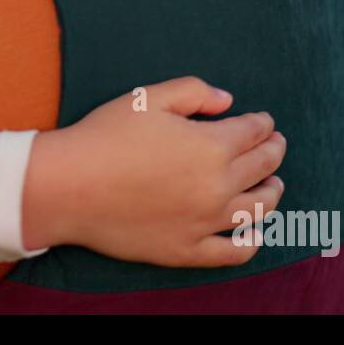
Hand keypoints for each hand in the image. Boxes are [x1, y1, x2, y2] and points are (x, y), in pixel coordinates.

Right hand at [24, 76, 285, 267]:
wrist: (68, 186)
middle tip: (275, 145)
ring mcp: (205, 223)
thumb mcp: (148, 97)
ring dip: (272, 192)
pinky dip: (252, 241)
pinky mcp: (187, 250)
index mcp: (212, 146)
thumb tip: (228, 101)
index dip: (262, 124)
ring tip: (273, 185)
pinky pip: (234, 252)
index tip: (263, 121)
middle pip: (262, 168)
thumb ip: (194, 92)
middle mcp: (217, 186)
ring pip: (258, 209)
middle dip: (273, 151)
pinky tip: (255, 232)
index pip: (254, 132)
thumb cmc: (105, 136)